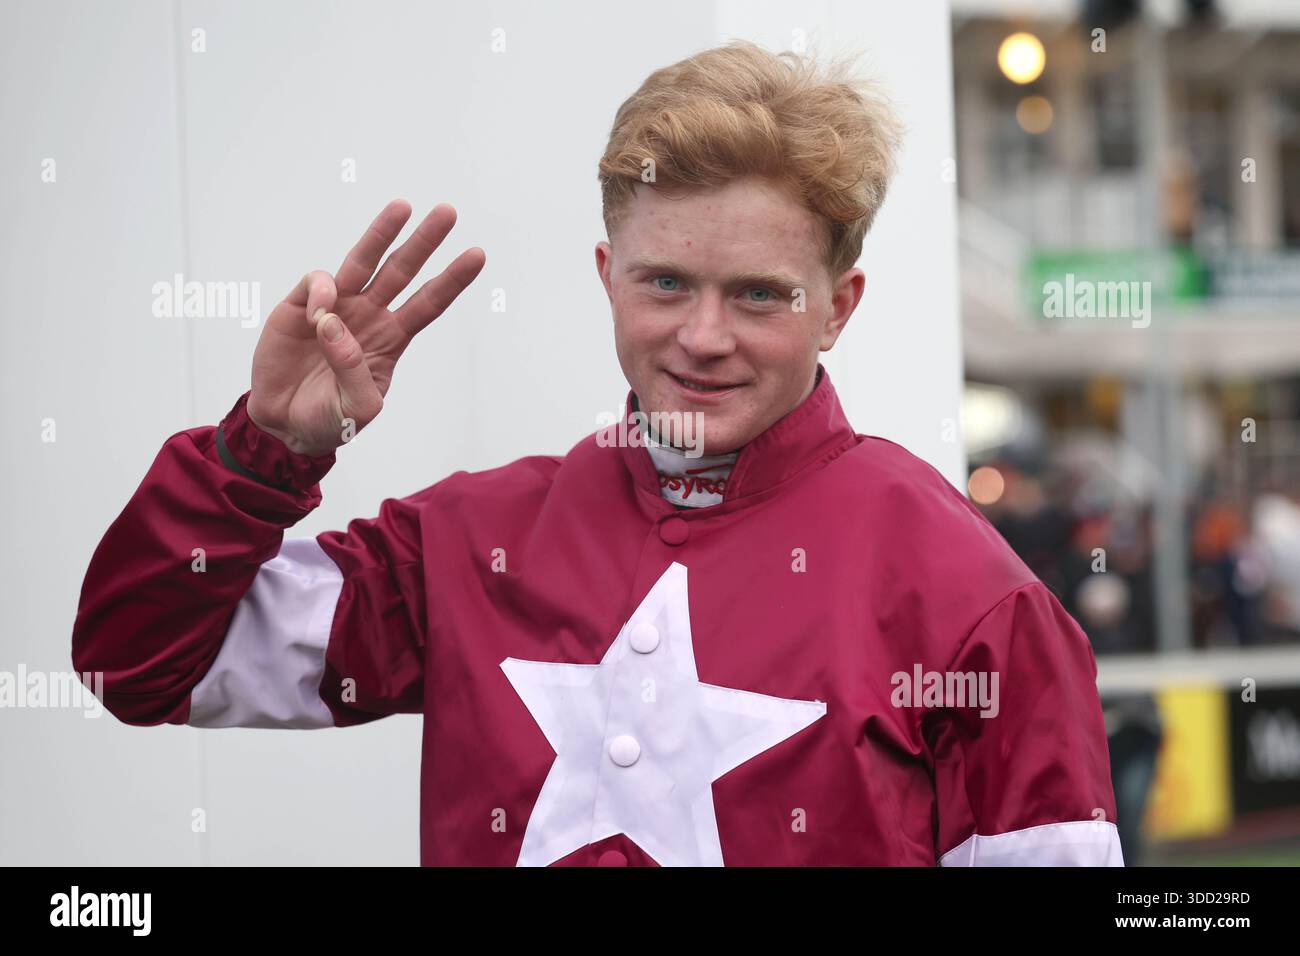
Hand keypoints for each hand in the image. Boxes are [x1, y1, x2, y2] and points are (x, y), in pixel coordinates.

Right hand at [246, 200, 484, 456]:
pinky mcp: (300, 305)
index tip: (478, 254)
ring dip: (383, 233)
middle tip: (449, 212)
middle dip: (426, 241)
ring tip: (403, 207)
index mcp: (392, 338)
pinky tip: (317, 316)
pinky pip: (319, 283)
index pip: (429, 302)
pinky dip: (322, 292)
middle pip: (404, 271)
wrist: (285, 425)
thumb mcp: (358, 408)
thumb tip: (333, 322)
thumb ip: (353, 369)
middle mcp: (369, 315)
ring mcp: (337, 307)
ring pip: (364, 261)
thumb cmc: (330, 419)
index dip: (453, 279)